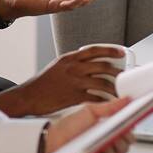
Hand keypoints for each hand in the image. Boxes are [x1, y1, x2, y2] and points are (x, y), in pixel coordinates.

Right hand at [0, 46, 125, 116]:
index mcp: (69, 58)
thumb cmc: (42, 83)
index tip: (121, 53)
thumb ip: (73, 64)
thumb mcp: (57, 66)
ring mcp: (74, 82)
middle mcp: (73, 68)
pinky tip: (108, 102)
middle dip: (117, 71)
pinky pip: (95, 97)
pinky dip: (104, 100)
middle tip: (124, 76)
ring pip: (102, 82)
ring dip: (114, 88)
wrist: (28, 96)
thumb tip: (89, 66)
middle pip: (102, 66)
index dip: (110, 51)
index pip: (94, 50)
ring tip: (119, 91)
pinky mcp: (74, 96)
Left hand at [45, 95, 131, 152]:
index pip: (129, 127)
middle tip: (122, 128)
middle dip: (127, 134)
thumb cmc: (69, 125)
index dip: (133, 122)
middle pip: (129, 140)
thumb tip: (127, 99)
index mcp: (109, 127)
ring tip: (110, 136)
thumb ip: (110, 106)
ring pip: (122, 150)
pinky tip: (102, 147)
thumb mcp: (90, 110)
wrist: (52, 139)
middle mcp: (108, 141)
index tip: (135, 117)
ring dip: (117, 142)